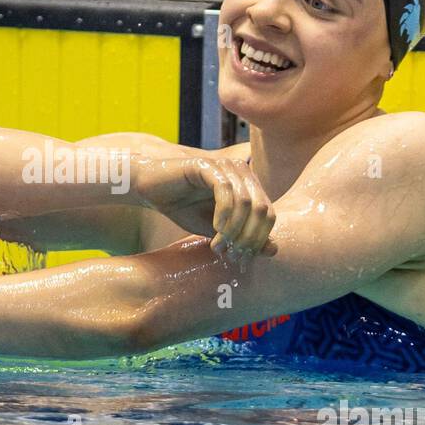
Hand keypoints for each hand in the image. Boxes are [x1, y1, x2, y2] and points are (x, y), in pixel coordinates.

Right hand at [132, 157, 276, 259]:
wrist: (151, 189)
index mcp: (249, 186)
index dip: (258, 241)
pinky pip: (225, 191)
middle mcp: (242, 172)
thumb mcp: (217, 230)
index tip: (240, 259)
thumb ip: (244, 237)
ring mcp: (226, 166)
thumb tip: (273, 251)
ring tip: (218, 246)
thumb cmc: (184, 207)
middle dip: (248, 238)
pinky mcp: (207, 165)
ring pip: (245, 203)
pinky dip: (223, 215)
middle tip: (231, 256)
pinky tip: (214, 229)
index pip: (269, 215)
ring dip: (234, 230)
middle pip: (262, 209)